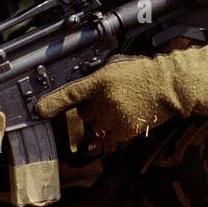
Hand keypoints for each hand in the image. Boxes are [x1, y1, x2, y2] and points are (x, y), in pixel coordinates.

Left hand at [35, 42, 207, 151]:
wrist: (169, 85)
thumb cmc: (144, 74)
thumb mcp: (116, 69)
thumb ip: (97, 82)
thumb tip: (83, 97)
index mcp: (100, 80)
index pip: (71, 93)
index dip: (53, 103)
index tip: (39, 111)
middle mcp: (104, 100)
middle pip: (85, 113)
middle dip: (93, 109)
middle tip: (112, 99)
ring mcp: (114, 116)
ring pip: (96, 126)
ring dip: (104, 121)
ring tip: (123, 108)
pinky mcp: (124, 130)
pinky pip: (109, 137)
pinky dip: (115, 131)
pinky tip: (127, 118)